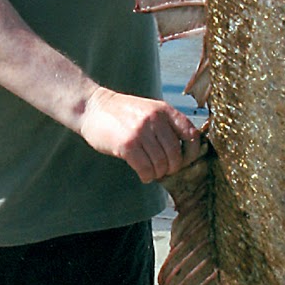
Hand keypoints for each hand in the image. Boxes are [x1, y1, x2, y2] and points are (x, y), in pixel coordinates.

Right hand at [79, 86, 204, 182]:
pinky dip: (147, 176)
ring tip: (153, 173)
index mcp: (164, 110)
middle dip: (172, 167)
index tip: (185, 160)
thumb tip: (184, 149)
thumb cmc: (121, 112)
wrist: (92, 108)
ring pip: (161, 164)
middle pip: (175, 153)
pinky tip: (144, 176)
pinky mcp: (127, 145)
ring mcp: (141, 132)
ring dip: (158, 173)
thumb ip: (166, 123)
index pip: (191, 134)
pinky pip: (145, 169)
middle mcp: (155, 119)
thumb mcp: (148, 109)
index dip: (192, 152)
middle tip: (165, 170)